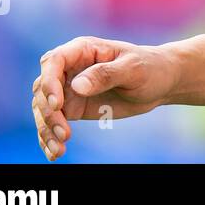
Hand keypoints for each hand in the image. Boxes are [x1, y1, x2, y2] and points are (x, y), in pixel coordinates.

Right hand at [31, 35, 179, 161]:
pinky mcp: (72, 107)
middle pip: (43, 88)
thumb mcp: (133, 69)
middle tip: (64, 133)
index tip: (56, 105)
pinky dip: (49, 138)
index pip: (54, 61)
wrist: (161, 83)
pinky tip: (55, 154)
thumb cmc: (150, 68)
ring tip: (60, 149)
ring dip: (47, 130)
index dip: (50, 82)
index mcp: (83, 50)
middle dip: (48, 113)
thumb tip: (77, 86)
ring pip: (43, 108)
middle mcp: (70, 68)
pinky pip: (52, 122)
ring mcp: (68, 89)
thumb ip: (106, 75)